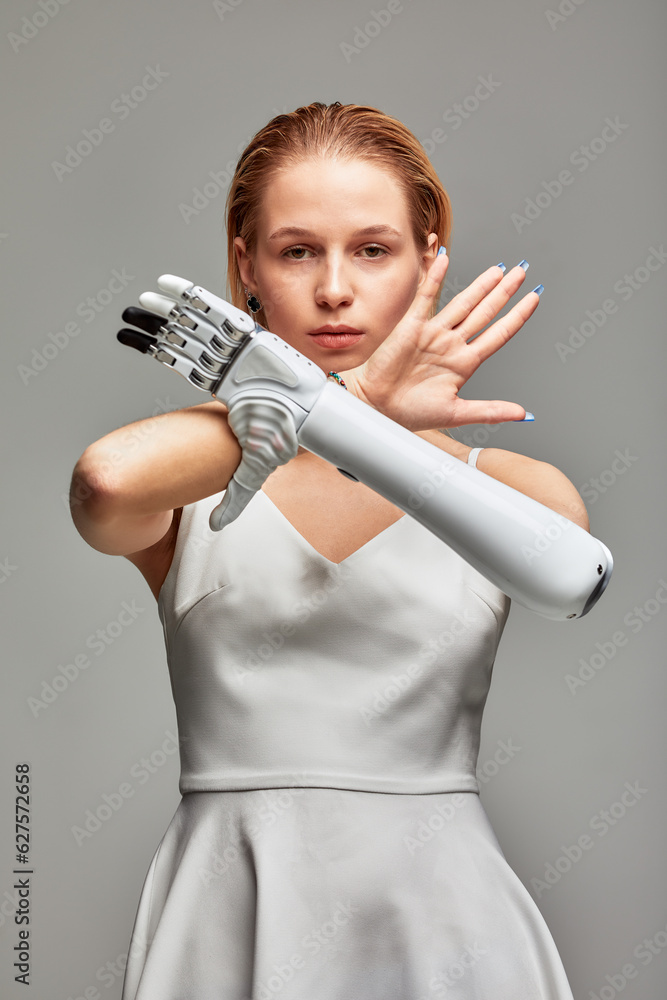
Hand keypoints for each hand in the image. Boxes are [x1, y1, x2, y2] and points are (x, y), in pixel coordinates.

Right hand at [346, 255, 540, 431]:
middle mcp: (451, 344)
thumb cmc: (411, 413)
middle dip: (505, 292)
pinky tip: (445, 259)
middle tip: (522, 273)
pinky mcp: (411, 326)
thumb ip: (491, 411)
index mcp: (464, 363)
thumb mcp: (457, 413)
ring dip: (481, 285)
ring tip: (500, 269)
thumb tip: (523, 413)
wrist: (378, 408)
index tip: (534, 298)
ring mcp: (433, 333)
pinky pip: (426, 297)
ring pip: (463, 303)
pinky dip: (435, 277)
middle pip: (485, 313)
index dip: (518, 316)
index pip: (499, 334)